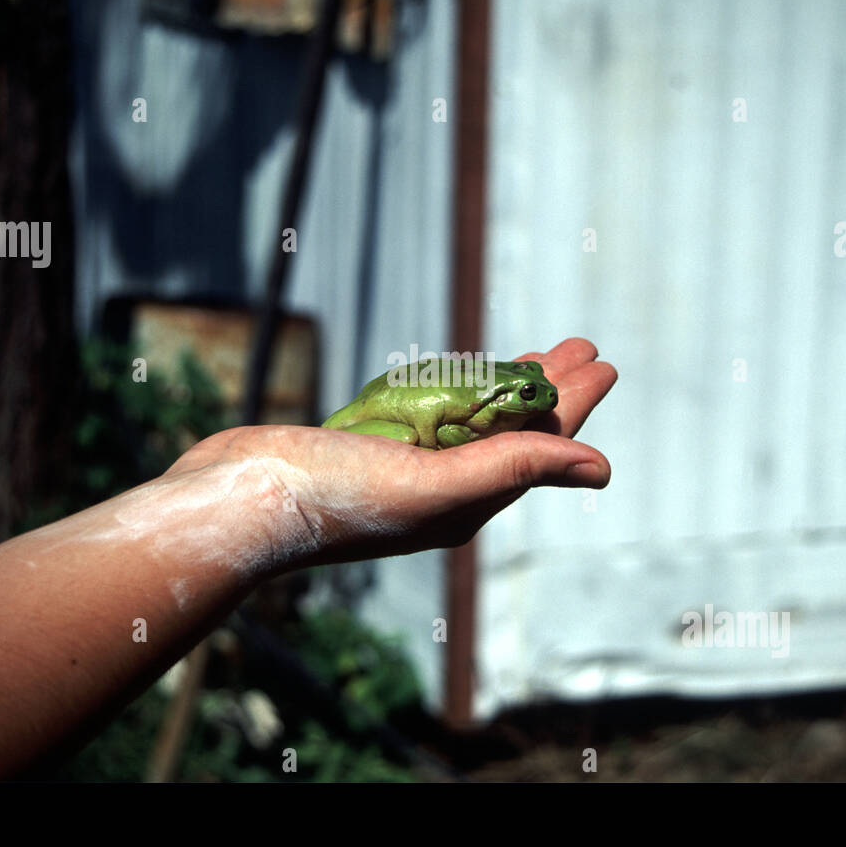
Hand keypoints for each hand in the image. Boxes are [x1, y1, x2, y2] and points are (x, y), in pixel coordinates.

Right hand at [160, 337, 617, 572]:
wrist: (241, 500)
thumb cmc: (337, 497)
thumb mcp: (439, 484)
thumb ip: (516, 469)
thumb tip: (602, 469)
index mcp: (468, 499)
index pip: (539, 443)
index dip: (576, 402)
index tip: (605, 362)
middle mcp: (442, 486)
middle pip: (513, 428)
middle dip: (549, 387)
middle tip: (580, 346)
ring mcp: (403, 467)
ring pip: (473, 419)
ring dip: (508, 383)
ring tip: (536, 353)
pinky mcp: (367, 447)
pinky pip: (428, 414)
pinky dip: (455, 387)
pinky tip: (458, 374)